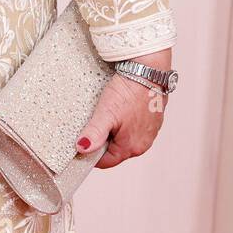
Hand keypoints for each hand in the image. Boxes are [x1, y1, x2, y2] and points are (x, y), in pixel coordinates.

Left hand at [76, 50, 171, 168]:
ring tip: (104, 115)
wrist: (148, 71)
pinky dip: (124, 122)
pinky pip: (133, 126)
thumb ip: (94, 134)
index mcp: (132, 147)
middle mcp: (143, 143)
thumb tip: (82, 149)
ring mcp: (150, 131)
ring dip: (113, 131)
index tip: (80, 144)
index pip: (107, 161)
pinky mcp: (152, 119)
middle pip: (115, 150)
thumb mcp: (106, 113)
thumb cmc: (128, 92)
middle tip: (91, 126)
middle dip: (102, 142)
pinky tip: (118, 109)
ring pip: (125, 138)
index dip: (91, 155)